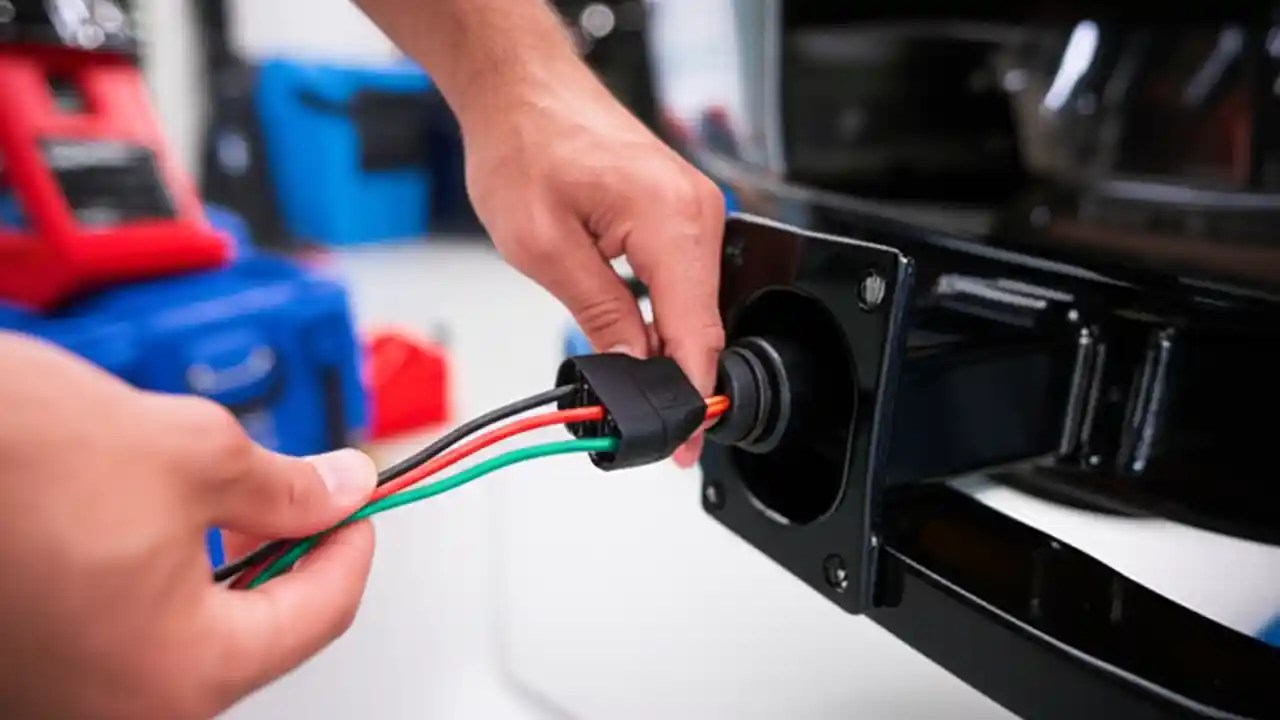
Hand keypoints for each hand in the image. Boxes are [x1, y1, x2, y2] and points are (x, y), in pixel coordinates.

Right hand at [0, 334, 376, 718]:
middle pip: (253, 638)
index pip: (319, 617)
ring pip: (187, 638)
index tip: (360, 506)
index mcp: (176, 676)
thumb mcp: (194, 452)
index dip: (352, 548)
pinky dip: (160, 586)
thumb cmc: (11, 454)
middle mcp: (116, 710)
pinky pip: (123, 637)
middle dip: (283, 558)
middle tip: (296, 497)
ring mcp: (62, 696)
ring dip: (222, 572)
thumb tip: (340, 489)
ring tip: (222, 502)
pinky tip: (154, 529)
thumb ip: (286, 487)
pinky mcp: (27, 671)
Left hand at [458, 67, 725, 466]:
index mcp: (670, 218)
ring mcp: (692, 206)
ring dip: (669, 345)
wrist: (521, 91)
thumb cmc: (524, 144)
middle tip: (647, 421)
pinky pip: (685, 277)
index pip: (697, 330)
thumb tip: (634, 366)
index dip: (691, 394)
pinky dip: (666, 313)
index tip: (683, 439)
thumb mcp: (543, 247)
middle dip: (679, 377)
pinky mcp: (678, 209)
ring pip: (695, 302)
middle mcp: (695, 209)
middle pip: (704, 321)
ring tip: (634, 382)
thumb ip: (599, 313)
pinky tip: (641, 339)